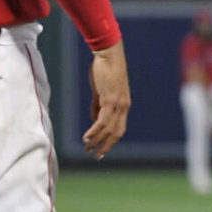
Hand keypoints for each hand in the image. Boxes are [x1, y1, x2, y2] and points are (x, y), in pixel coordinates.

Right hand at [85, 41, 130, 158]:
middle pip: (117, 133)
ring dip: (97, 141)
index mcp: (123, 105)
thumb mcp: (101, 91)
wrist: (109, 55)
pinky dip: (95, 130)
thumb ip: (98, 105)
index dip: (112, 140)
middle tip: (96, 156)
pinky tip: (87, 137)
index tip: (103, 150)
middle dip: (106, 146)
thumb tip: (95, 120)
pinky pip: (102, 120)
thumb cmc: (104, 70)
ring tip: (87, 148)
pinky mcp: (110, 99)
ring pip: (109, 129)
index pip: (119, 128)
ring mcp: (118, 104)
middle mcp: (123, 107)